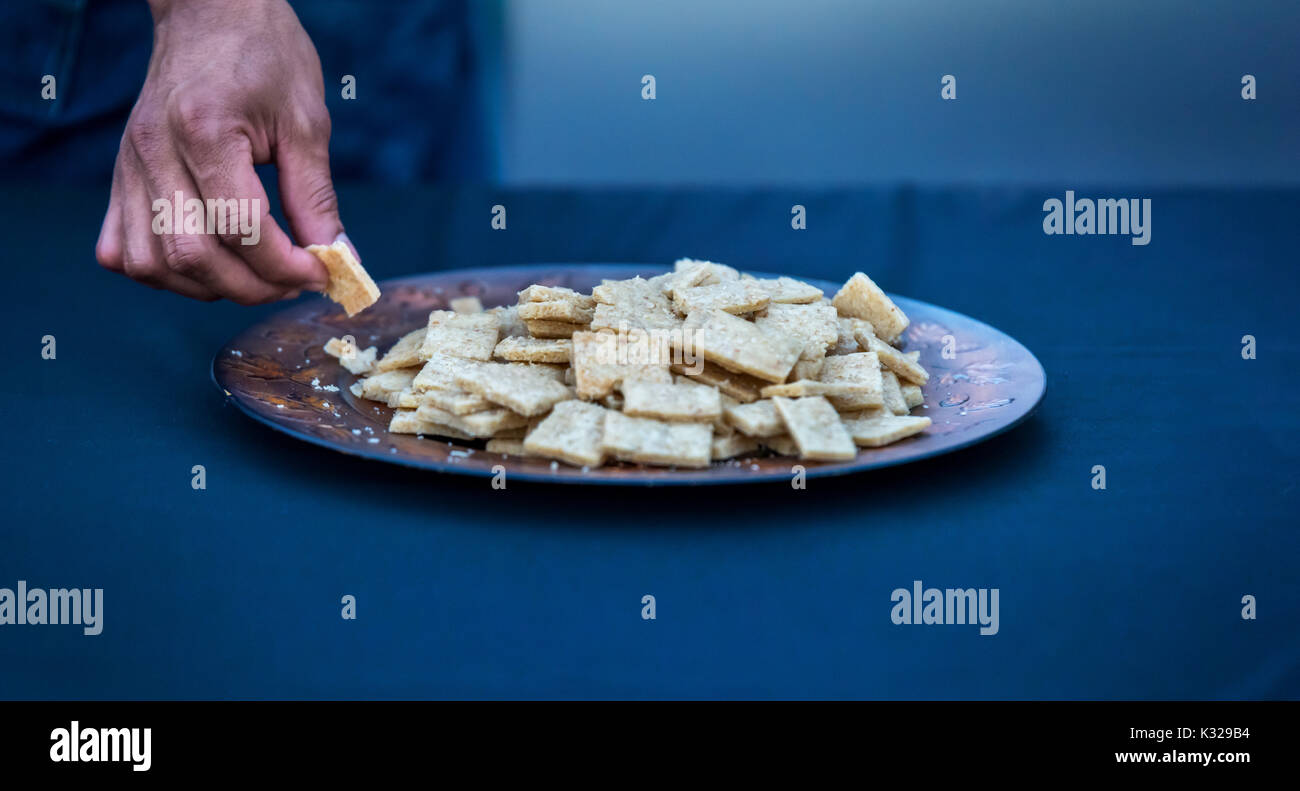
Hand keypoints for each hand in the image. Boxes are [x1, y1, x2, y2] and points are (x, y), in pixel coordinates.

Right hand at [96, 0, 340, 303]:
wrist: (211, 11)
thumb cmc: (265, 55)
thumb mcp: (306, 121)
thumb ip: (316, 198)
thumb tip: (339, 260)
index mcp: (205, 130)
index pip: (242, 228)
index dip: (287, 265)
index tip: (323, 271)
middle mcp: (154, 151)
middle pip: (193, 255)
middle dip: (253, 286)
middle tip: (295, 281)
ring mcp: (129, 166)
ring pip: (153, 263)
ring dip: (210, 287)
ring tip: (256, 275)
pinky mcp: (120, 176)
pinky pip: (122, 249)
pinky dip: (163, 272)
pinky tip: (206, 262)